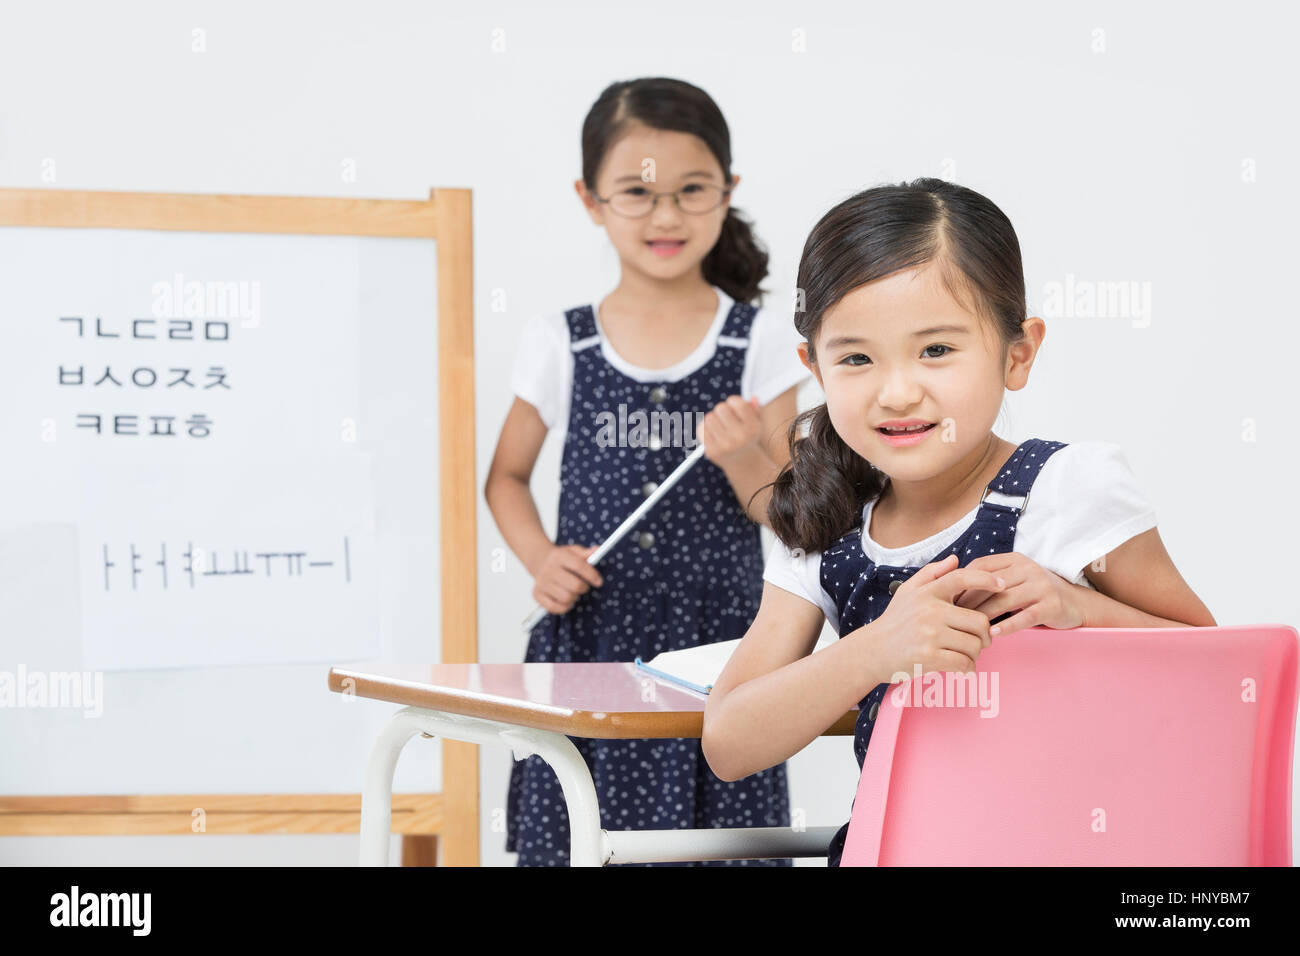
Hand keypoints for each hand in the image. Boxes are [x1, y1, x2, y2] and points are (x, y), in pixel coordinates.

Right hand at [532, 544, 602, 614]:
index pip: (579, 566)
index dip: (592, 575)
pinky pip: (554, 607)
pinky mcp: (537, 594)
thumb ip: (585, 553)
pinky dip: (564, 606)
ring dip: (575, 597)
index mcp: (559, 556)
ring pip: (566, 598)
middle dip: (584, 588)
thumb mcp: (572, 551)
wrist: (539, 561)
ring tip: (573, 592)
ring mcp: (541, 582)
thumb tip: (597, 551)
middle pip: (575, 585)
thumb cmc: (561, 558)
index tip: (599, 582)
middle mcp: (548, 569)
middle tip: (584, 586)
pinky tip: (566, 600)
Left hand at [697, 395, 761, 467]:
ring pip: (709, 418)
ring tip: (720, 426)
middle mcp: (740, 437)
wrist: (744, 464)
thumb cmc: (748, 438)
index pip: (737, 403)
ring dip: (713, 419)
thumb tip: (753, 398)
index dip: (733, 401)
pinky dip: (706, 428)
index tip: (734, 407)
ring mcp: (725, 445)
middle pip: (720, 408)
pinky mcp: (712, 451)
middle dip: (722, 410)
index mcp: (752, 428)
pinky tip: (714, 433)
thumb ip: (756, 409)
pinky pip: (701, 430)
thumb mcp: (757, 423)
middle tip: (726, 417)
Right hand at [867, 553, 1006, 682]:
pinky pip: (964, 663)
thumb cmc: (894, 621)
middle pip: (979, 621)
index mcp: (927, 593)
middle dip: (985, 634)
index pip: (961, 578)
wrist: (872, 651)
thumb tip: (955, 559)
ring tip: (965, 654)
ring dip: (975, 653)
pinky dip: (968, 668)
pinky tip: (961, 667)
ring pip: (975, 645)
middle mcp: (930, 612)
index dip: (985, 580)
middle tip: (979, 640)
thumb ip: (931, 573)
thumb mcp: (908, 591)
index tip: (1001, 585)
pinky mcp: (929, 657)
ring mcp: (930, 635)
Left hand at [957, 552, 1084, 635]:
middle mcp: (1028, 569)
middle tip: (952, 618)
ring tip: (969, 629)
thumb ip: (990, 580)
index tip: (947, 599)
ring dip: (984, 616)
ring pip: (1005, 600)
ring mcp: (1041, 586)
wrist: (1075, 603)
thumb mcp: (1014, 579)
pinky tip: (993, 634)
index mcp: (1014, 560)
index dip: (962, 582)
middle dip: (968, 602)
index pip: (981, 567)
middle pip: (990, 585)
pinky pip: (1025, 617)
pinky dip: (1008, 626)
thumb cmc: (1034, 593)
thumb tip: (952, 590)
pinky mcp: (1052, 605)